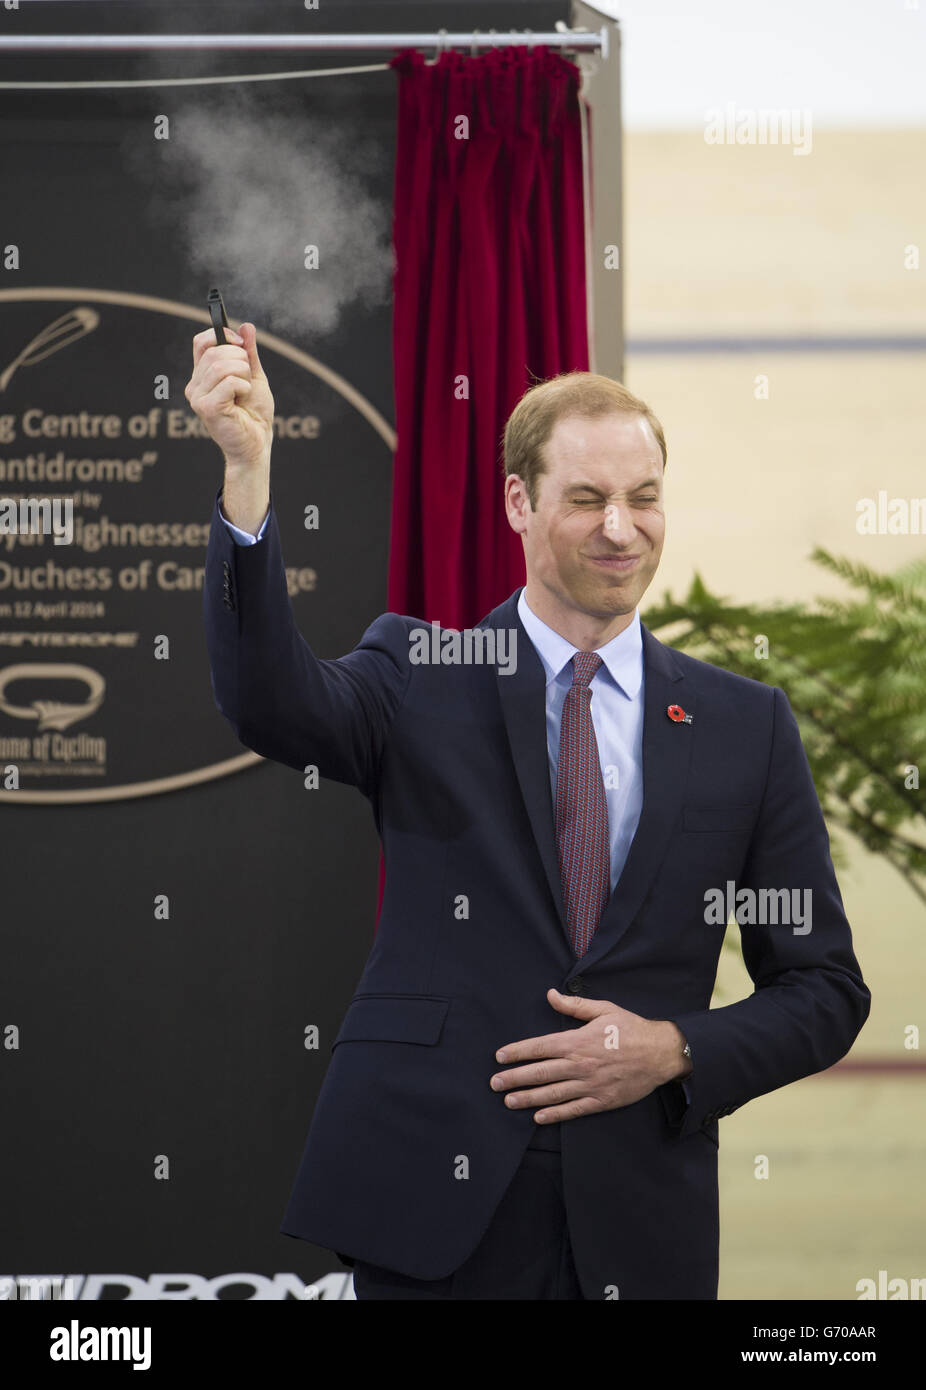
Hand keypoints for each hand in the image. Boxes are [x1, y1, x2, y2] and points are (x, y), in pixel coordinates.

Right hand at [184, 322, 273, 469]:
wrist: (257, 443)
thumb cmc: (254, 414)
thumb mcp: (253, 376)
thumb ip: (249, 353)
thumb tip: (246, 327)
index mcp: (202, 376)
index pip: (201, 342)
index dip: (221, 335)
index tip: (241, 344)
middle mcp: (195, 385)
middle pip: (215, 352)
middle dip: (240, 359)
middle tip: (247, 379)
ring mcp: (197, 397)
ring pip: (222, 365)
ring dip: (243, 374)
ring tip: (245, 391)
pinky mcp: (206, 408)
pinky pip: (229, 382)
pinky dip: (244, 387)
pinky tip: (242, 400)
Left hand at [489, 988, 689, 1123]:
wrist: (660, 1053)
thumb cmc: (631, 1029)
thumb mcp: (603, 1009)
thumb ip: (574, 1005)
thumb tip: (550, 994)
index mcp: (577, 1041)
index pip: (540, 1047)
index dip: (518, 1052)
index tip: (500, 1057)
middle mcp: (580, 1065)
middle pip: (540, 1072)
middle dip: (515, 1078)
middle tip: (494, 1083)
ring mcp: (590, 1085)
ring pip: (553, 1093)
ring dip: (528, 1098)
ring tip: (508, 1101)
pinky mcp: (601, 1101)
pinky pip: (573, 1109)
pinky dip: (555, 1114)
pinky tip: (538, 1117)